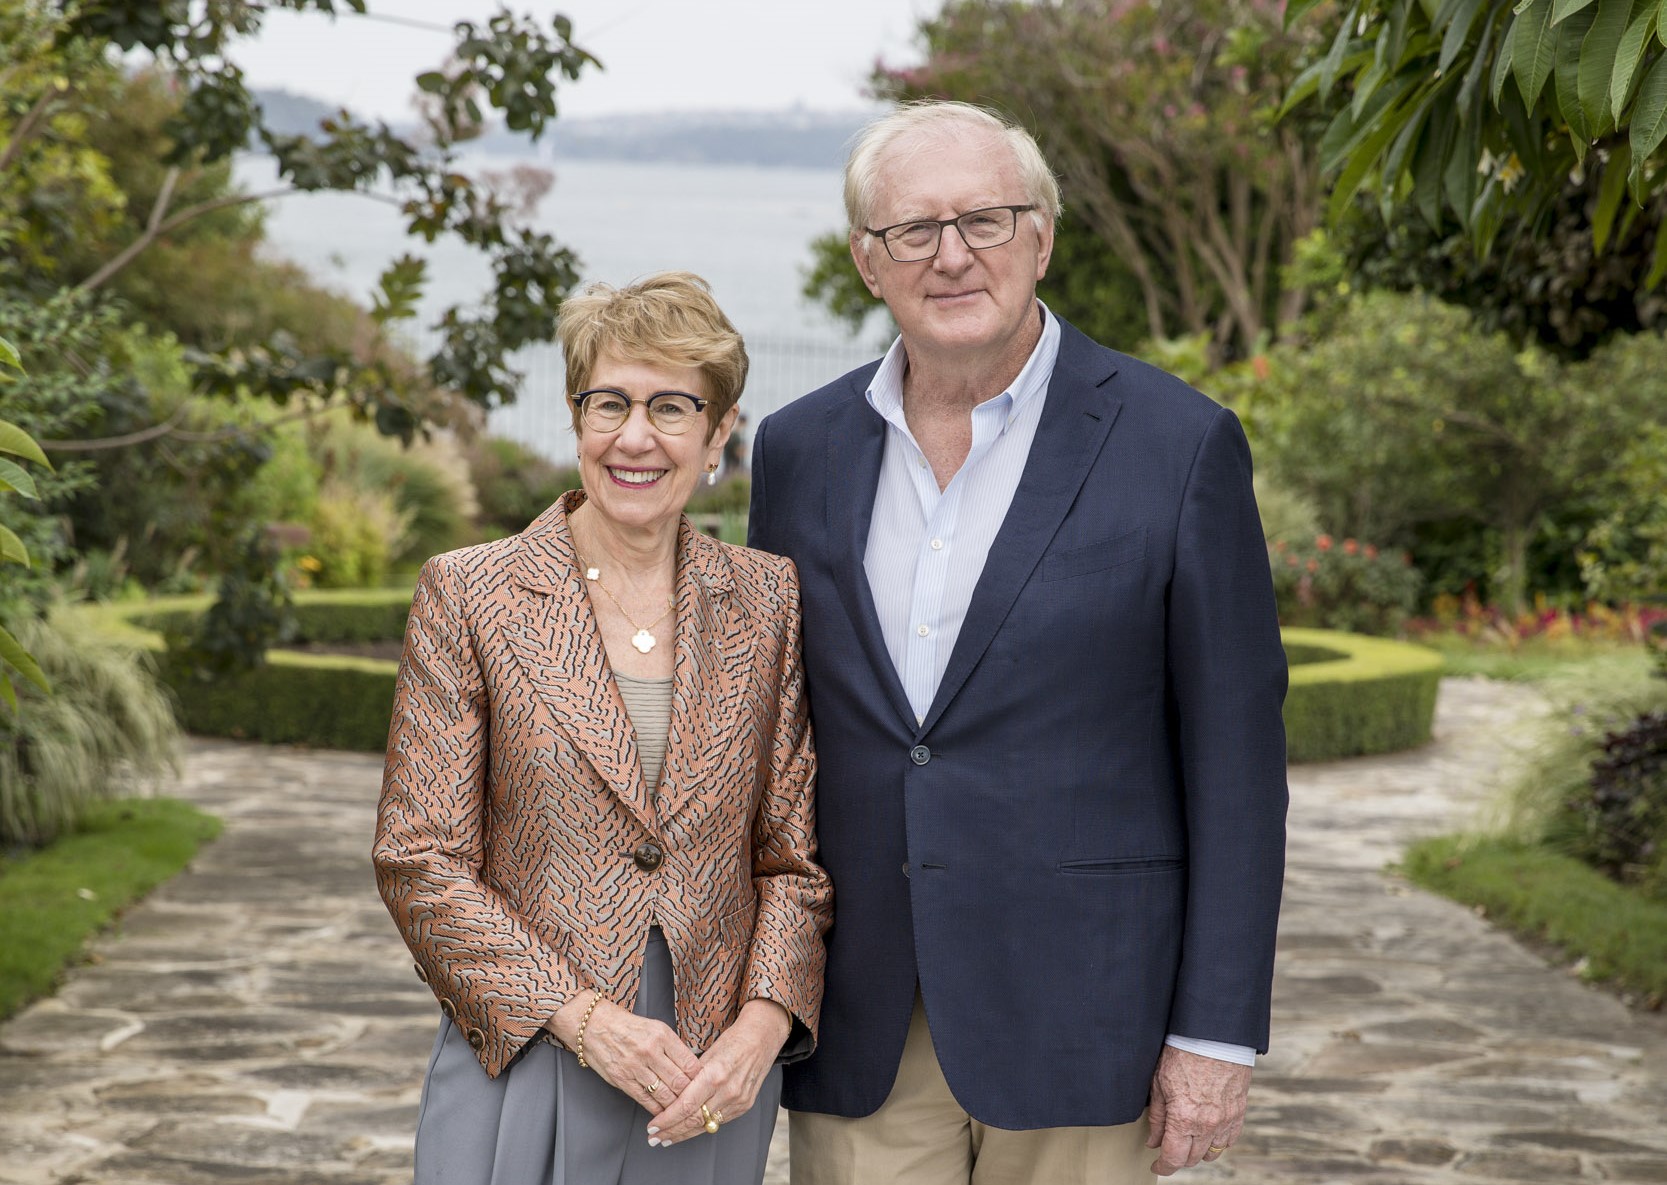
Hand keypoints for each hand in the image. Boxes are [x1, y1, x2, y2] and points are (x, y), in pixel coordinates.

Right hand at [547, 994, 701, 1113]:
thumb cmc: (628, 1026)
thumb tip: (692, 1068)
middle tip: (696, 1103)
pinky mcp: (622, 1079)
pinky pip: (645, 1100)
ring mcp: (635, 1066)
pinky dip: (657, 1109)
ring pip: (664, 1094)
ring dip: (675, 1105)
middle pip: (680, 1081)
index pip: (690, 1063)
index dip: (700, 1079)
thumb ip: (673, 1047)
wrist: (595, 1025)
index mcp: (662, 1035)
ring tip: (682, 1110)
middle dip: (691, 1095)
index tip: (704, 1086)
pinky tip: (663, 1112)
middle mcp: (650, 1051)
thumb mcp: (656, 1028)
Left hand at [646, 998, 791, 1145]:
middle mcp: (728, 1091)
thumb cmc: (732, 1041)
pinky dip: (701, 1126)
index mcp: (715, 1075)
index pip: (685, 1106)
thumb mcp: (706, 1053)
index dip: (667, 1119)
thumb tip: (670, 1093)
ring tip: (666, 1138)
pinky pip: (718, 1121)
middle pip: (694, 1120)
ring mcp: (738, 1101)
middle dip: (671, 1131)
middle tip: (653, 1137)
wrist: (762, 1039)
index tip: (651, 1125)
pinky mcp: (744, 1106)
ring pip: (705, 1126)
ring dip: (684, 1133)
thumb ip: (690, 1076)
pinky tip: (688, 1129)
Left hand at [1145, 1046, 1251, 1174]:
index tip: (1157, 1166)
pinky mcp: (1238, 1112)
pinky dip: (1217, 1142)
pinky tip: (1207, 1133)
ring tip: (1187, 1140)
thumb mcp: (1159, 1083)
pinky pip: (1229, 1140)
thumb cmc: (1183, 1053)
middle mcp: (1207, 1125)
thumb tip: (1154, 1141)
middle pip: (1192, 1158)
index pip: (1173, 1158)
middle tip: (1168, 1148)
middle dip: (1178, 1157)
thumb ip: (1157, 1117)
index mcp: (1184, 1118)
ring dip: (1198, 1151)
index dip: (1163, 1167)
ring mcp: (1226, 1120)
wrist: (1214, 1035)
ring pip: (1212, 1153)